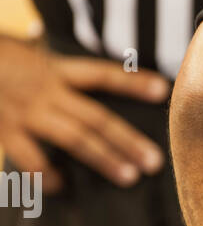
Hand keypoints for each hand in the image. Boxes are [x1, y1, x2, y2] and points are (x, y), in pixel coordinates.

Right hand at [0, 35, 168, 191]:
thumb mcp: (20, 50)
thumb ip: (38, 53)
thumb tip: (41, 37)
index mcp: (52, 68)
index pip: (101, 74)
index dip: (132, 81)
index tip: (163, 89)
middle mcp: (45, 90)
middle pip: (96, 116)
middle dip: (128, 139)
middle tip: (156, 161)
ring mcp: (27, 112)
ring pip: (73, 138)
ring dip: (104, 158)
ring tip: (128, 177)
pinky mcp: (5, 130)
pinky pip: (29, 158)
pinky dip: (44, 174)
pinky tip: (60, 188)